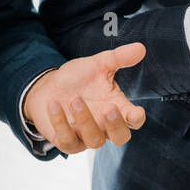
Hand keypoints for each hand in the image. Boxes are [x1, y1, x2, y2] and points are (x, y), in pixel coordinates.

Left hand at [23, 42, 146, 153]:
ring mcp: (86, 136)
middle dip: (115, 126)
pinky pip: (67, 140)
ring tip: (75, 98)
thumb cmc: (79, 78)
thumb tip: (141, 48)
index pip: (134, 120)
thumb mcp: (98, 65)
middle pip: (120, 137)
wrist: (48, 87)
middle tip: (108, 109)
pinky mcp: (66, 141)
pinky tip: (54, 104)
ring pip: (94, 141)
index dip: (137, 119)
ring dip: (85, 120)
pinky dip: (60, 123)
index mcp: (117, 108)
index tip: (136, 112)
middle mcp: (104, 126)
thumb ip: (119, 58)